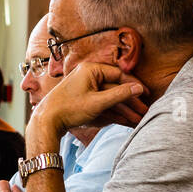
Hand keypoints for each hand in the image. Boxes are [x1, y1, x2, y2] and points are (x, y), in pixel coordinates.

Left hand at [30, 62, 146, 137]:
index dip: (133, 86)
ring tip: (137, 120)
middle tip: (144, 111)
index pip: (119, 75)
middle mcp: (88, 76)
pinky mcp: (83, 99)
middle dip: (130, 102)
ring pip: (110, 98)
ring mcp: (85, 88)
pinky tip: (124, 121)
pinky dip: (113, 112)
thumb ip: (119, 95)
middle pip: (115, 88)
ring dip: (123, 110)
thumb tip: (138, 89)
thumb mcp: (98, 102)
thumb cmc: (69, 109)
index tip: (146, 95)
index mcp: (91, 70)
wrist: (46, 121)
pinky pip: (102, 104)